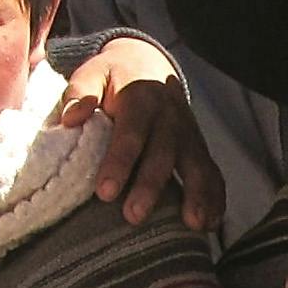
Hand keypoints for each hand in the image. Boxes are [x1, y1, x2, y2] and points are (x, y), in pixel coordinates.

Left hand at [56, 39, 224, 231]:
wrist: (148, 63)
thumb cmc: (114, 77)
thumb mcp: (94, 72)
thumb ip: (82, 91)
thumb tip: (72, 116)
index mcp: (141, 99)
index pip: (130, 133)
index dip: (119, 162)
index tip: (104, 192)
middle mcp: (169, 117)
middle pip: (163, 154)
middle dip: (150, 186)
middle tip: (133, 216)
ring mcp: (188, 134)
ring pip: (196, 165)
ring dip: (196, 195)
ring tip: (192, 225)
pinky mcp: (199, 148)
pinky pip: (212, 173)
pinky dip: (215, 198)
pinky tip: (211, 224)